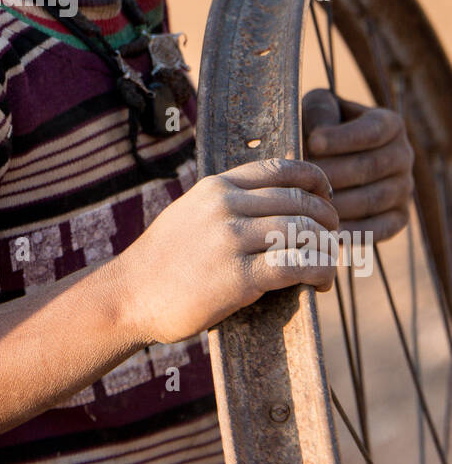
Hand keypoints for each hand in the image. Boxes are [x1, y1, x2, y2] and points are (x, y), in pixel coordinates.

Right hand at [126, 158, 339, 344]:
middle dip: (327, 219)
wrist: (129, 295)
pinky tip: (321, 282)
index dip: (315, 180)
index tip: (326, 197)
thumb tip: (274, 203)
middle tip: (334, 237)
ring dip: (327, 247)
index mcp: (216, 186)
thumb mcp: (192, 213)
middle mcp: (225, 206)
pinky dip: (319, 271)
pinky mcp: (238, 277)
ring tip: (329, 263)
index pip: (280, 168)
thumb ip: (227, 203)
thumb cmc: (164, 260)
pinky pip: (296, 266)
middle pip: (299, 201)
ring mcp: (231, 240)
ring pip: (303, 231)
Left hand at [302, 89, 413, 240]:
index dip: (343, 138)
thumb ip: (319, 113)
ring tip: (309, 205)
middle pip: (371, 167)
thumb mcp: (316, 109)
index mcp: (389, 124)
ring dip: (340, 204)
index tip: (313, 143)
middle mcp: (403, 155)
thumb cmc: (317, 129)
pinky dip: (356, 231)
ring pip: (374, 199)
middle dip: (334, 174)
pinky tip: (328, 231)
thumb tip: (318, 141)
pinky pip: (382, 227)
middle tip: (303, 180)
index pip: (372, 131)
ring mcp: (404, 188)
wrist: (323, 160)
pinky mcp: (399, 217)